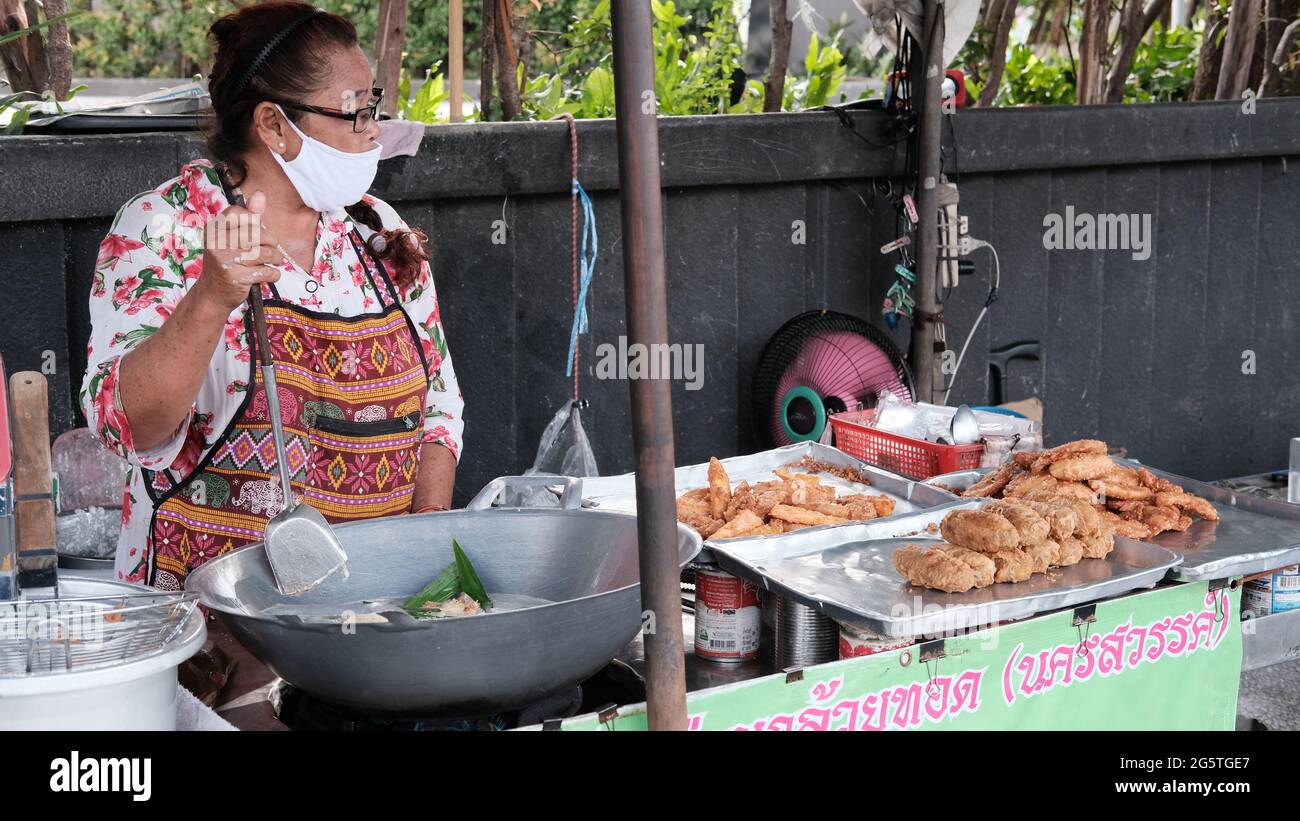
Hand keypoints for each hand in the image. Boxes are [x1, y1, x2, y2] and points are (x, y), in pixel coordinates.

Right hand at [195, 191, 287, 311]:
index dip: (256, 224)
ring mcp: (224, 260)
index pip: (241, 214)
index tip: (257, 235)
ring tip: (270, 263)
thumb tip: (260, 194)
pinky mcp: (235, 277)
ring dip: (275, 259)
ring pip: (265, 252)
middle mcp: (216, 242)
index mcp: (214, 228)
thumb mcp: (233, 237)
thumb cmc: (228, 262)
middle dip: (271, 243)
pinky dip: (273, 275)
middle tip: (270, 252)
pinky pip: (267, 271)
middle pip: (258, 234)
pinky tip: (267, 275)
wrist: (214, 293)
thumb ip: (249, 217)